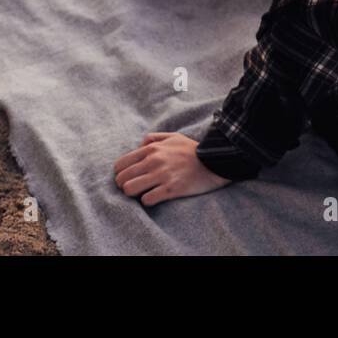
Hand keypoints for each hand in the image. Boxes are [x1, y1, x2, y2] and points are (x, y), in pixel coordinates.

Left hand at [113, 132, 230, 206]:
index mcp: (152, 148)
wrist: (216, 161)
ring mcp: (162, 175)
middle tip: (136, 187)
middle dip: (125, 185)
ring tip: (144, 192)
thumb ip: (154, 138)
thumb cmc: (194, 150)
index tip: (129, 178)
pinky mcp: (171, 189)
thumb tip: (139, 146)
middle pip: (122, 179)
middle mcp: (154, 161)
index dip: (121, 174)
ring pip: (130, 190)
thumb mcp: (174, 137)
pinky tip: (156, 197)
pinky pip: (147, 200)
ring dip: (135, 193)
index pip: (120, 165)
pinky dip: (149, 200)